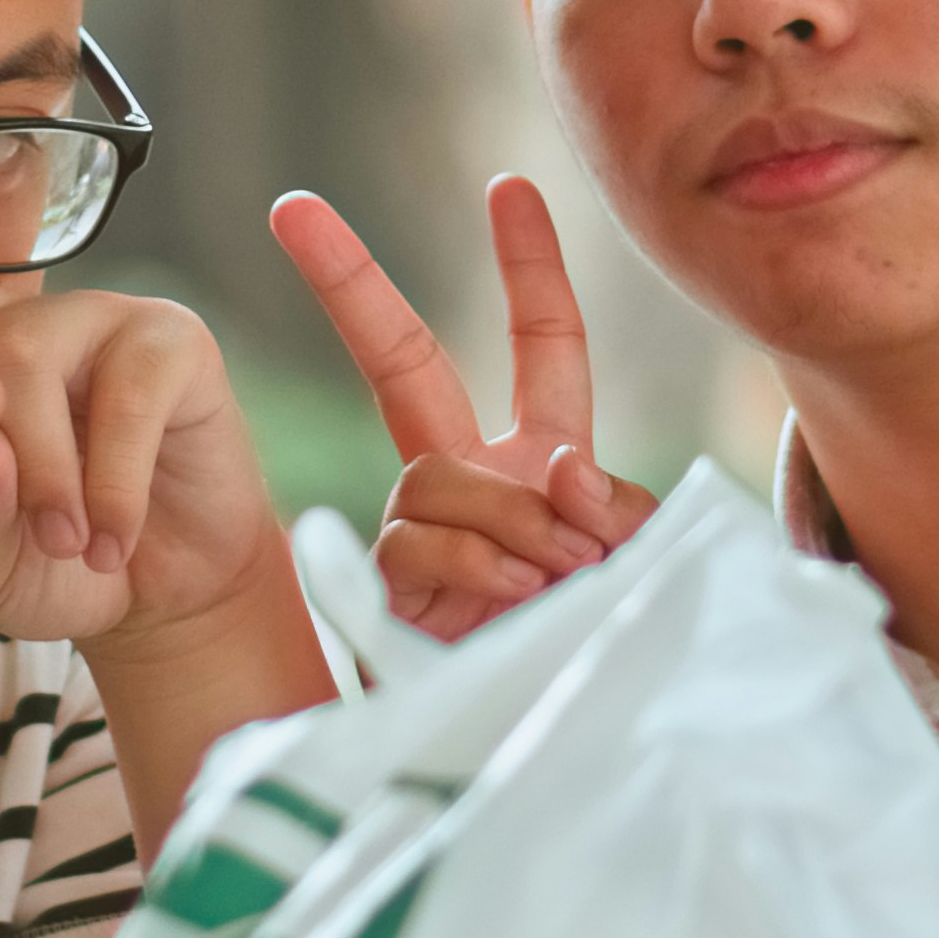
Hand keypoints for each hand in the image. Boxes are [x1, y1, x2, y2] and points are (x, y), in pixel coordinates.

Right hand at [267, 177, 653, 641]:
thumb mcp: (644, 565)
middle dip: (351, 284)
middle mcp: (474, 479)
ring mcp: (428, 533)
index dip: (528, 266)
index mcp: (545, 457)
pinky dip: (476, 560)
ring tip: (560, 573)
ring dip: (508, 514)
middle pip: (405, 361)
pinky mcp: (396, 591)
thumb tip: (563, 478)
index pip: (542, 343)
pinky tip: (510, 595)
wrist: (554, 750)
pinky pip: (420, 541)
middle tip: (294, 209)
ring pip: (439, 474)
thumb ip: (616, 509)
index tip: (510, 187)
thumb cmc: (611, 648)